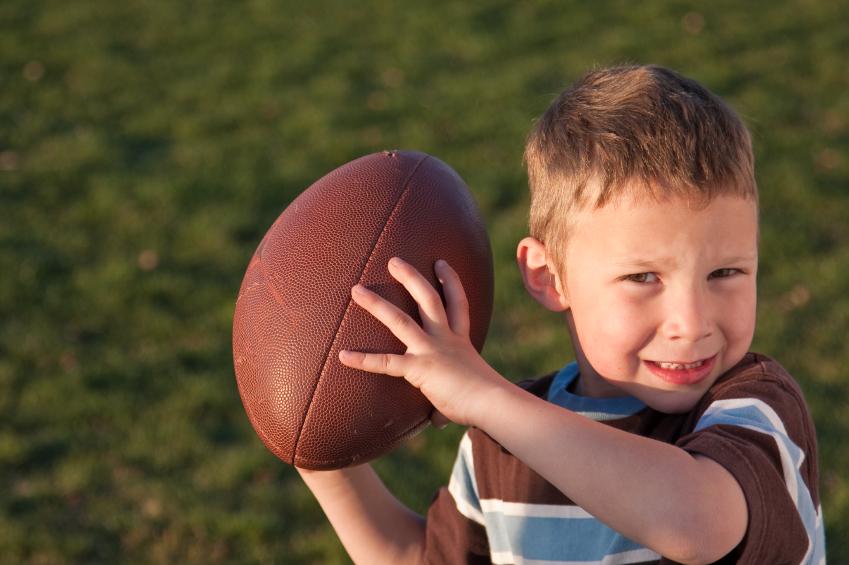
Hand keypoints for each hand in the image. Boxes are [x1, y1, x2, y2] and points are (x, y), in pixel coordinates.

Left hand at [338, 257, 504, 426]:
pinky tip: (343, 356)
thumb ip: (446, 405)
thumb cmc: (483, 403)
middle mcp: (445, 339)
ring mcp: (431, 350)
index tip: (440, 263)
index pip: (457, 304)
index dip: (450, 281)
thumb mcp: (466, 394)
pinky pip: (386, 363)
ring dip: (376, 304)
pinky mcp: (419, 368)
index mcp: (460, 341)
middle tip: (393, 261)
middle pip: (428, 299)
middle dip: (410, 277)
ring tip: (356, 290)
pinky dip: (363, 360)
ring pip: (400, 320)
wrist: (493, 404)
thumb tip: (438, 421)